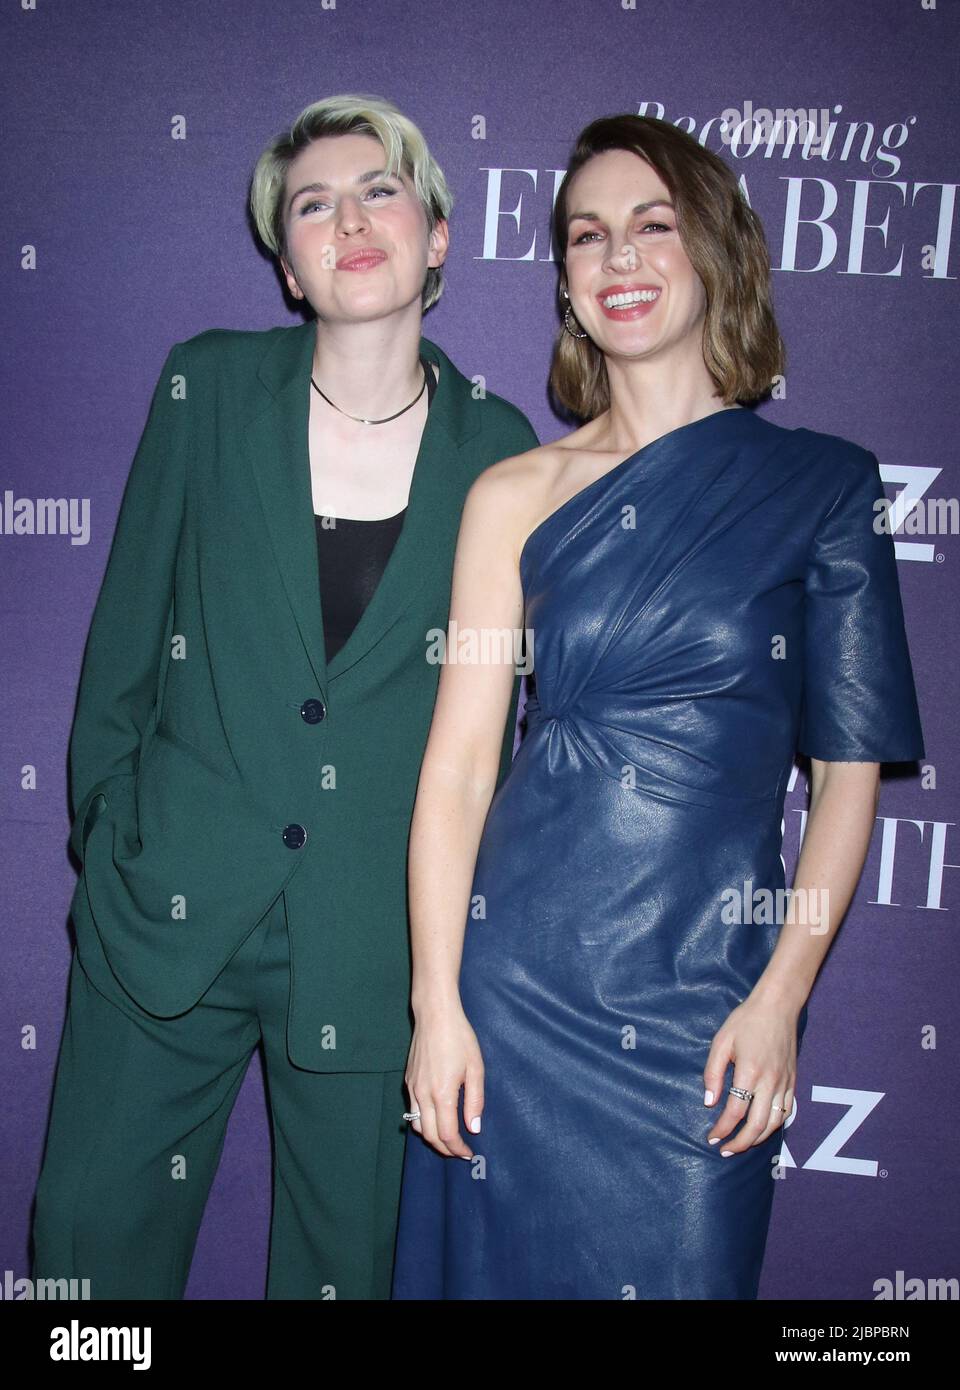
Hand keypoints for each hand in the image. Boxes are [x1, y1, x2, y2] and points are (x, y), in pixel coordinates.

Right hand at [404, 1000, 484, 1159]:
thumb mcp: (475, 1068)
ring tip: (448, 1138)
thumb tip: (473, 1128)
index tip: (468, 1153)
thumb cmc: (459, 1038)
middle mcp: (423, 1095)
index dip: (457, 1149)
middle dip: (445, 1148)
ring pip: (417, 1125)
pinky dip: (423, 1122)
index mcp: (442, 1094)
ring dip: (432, 1137)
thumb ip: (475, 1101)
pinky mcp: (408, 1080)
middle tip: (459, 1151)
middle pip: (430, 1135)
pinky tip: (436, 1117)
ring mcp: (412, 1088)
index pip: (447, 1134)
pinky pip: (412, 1110)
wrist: (434, 1015)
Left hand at [702, 993, 800, 1154]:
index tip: (712, 1137)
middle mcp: (770, 1082)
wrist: (778, 1006)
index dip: (722, 1129)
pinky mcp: (793, 1081)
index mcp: (750, 1072)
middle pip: (757, 1125)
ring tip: (742, 1144)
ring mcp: (784, 1083)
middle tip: (725, 1150)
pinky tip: (763, 1129)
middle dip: (740, 1143)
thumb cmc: (746, 1021)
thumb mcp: (721, 1042)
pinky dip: (774, 1126)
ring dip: (758, 1139)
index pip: (735, 1111)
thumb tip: (709, 1102)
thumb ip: (713, 1073)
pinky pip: (786, 1112)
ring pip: (774, 1123)